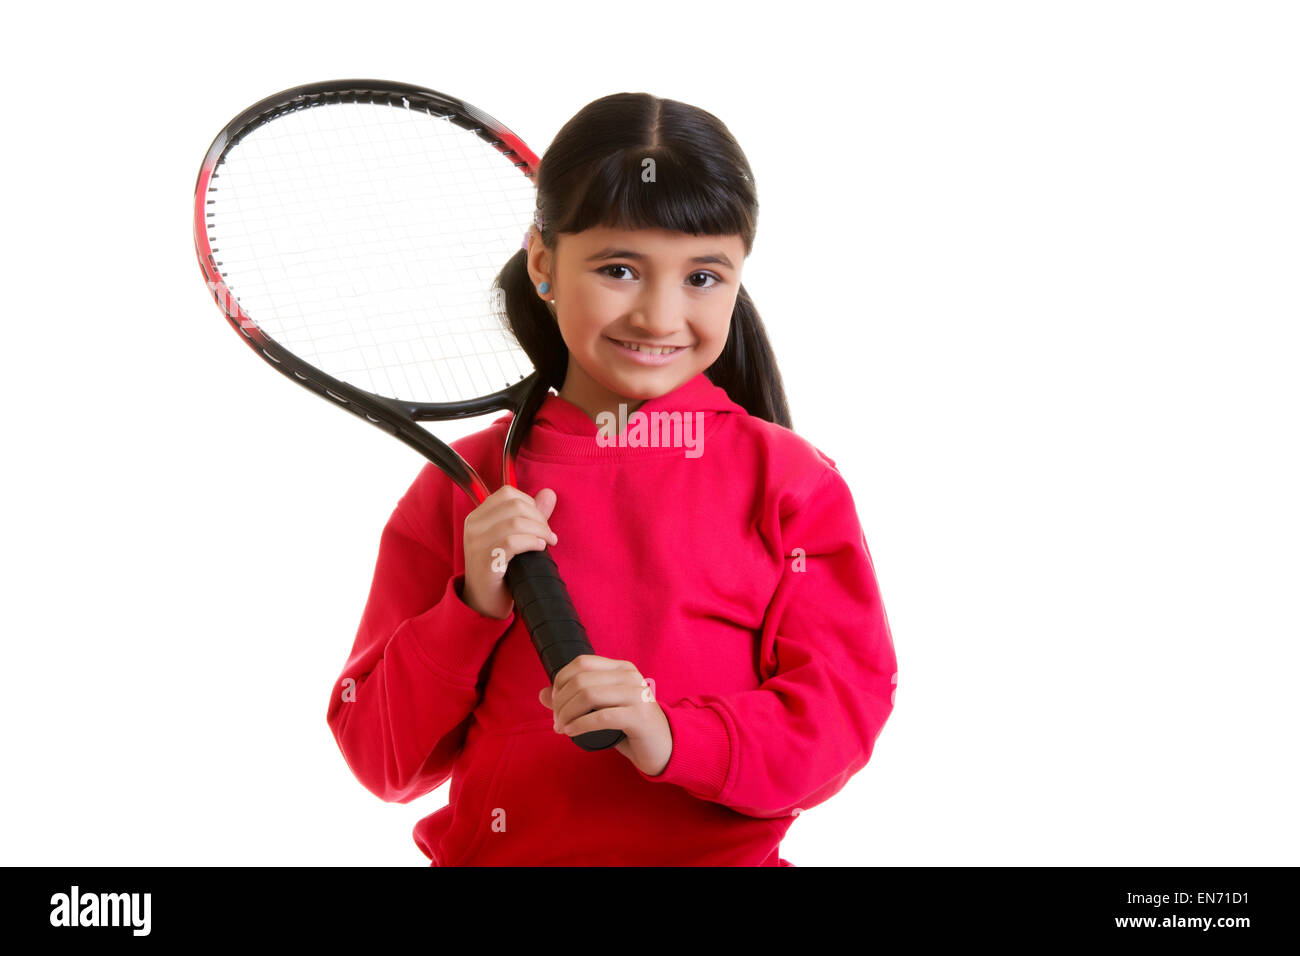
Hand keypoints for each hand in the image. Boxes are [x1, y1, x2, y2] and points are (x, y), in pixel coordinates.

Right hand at [461, 486, 557, 619]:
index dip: (531, 503)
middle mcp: (473, 526)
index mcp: (478, 516)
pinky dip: (531, 542)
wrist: (484, 603)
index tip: (541, 521)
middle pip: (514, 505)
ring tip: (548, 542)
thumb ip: (530, 515)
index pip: (507, 493)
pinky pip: (511, 542)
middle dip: (539, 518)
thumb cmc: (501, 569)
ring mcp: (476, 544)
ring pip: (515, 522)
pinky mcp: (484, 562)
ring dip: (539, 531)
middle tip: (548, 534)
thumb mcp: (514, 537)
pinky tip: (539, 549)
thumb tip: (549, 493)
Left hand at [539, 655, 672, 775]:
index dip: (561, 680)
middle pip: (582, 680)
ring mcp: (637, 695)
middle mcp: (630, 676)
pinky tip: (571, 732)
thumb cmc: (629, 726)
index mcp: (622, 668)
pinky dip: (580, 725)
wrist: (664, 747)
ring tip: (561, 727)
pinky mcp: (639, 717)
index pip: (582, 662)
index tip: (554, 701)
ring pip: (589, 696)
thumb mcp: (602, 708)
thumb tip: (542, 694)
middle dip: (561, 702)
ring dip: (567, 714)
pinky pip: (601, 717)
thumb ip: (574, 700)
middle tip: (556, 721)